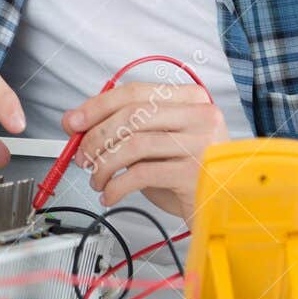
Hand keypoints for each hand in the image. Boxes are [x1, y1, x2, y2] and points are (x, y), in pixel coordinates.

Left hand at [64, 83, 226, 221]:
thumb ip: (127, 129)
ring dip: (103, 165)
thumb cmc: (189, 174)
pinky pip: (141, 174)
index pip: (135, 92)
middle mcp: (199, 116)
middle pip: (131, 115)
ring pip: (133, 145)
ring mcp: (200, 144)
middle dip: (96, 137)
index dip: (97, 106)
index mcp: (191, 99)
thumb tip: (77, 122)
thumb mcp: (159, 143)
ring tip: (96, 179)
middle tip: (81, 156)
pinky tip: (110, 194)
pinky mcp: (194, 174)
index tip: (73, 121)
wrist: (224, 206)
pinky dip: (116, 186)